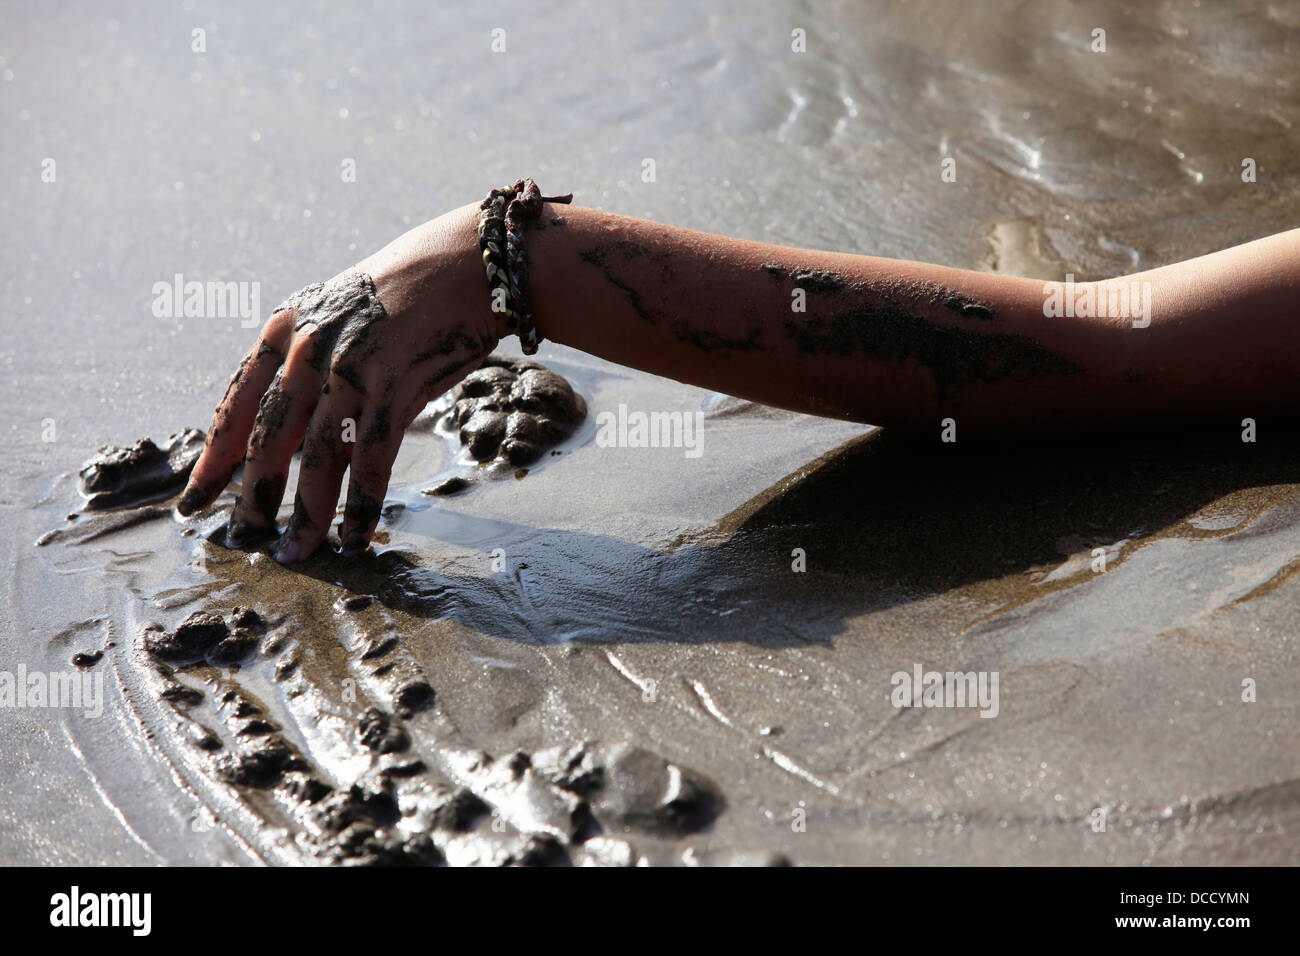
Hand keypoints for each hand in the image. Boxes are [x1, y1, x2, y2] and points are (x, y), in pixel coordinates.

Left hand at [177, 203, 498, 561]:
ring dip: (306, 515)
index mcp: (286, 330)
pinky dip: (360, 507)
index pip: (236, 406)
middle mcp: (310, 349)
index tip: (193, 502)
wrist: (463, 266)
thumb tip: (286, 435)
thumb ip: (306, 364)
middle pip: (270, 441)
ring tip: (297, 553)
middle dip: (253, 498)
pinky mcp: (397, 388)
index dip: (213, 461)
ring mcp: (353, 368)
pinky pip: (372, 462)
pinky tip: (354, 539)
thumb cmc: (403, 298)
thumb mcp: (336, 316)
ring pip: (319, 459)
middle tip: (242, 541)